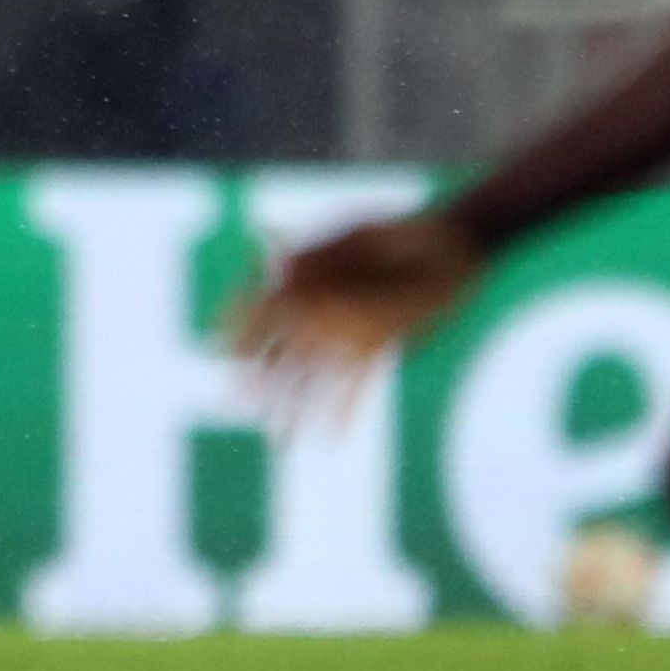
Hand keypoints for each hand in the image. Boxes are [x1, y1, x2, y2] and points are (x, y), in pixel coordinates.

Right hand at [232, 214, 487, 422]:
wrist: (453, 246)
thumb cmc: (402, 232)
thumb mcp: (363, 236)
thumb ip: (320, 255)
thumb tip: (274, 261)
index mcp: (307, 276)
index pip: (262, 304)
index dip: (236, 323)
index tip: (217, 345)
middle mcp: (321, 307)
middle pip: (281, 346)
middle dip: (259, 374)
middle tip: (238, 400)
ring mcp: (347, 330)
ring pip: (312, 373)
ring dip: (294, 404)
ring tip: (280, 438)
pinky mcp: (377, 347)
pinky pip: (356, 383)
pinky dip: (343, 409)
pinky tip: (332, 436)